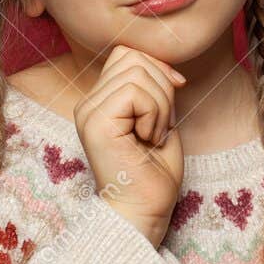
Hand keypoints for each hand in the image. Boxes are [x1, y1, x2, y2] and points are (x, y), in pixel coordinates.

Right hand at [72, 44, 186, 246]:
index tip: (176, 92)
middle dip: (161, 86)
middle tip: (160, 124)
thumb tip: (167, 67)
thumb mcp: (160, 119)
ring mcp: (88, 112)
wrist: (145, 209)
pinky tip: (147, 139)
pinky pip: (136, 92)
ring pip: (137, 72)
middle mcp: (88, 103)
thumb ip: (156, 89)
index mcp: (100, 101)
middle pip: (132, 57)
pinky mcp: (95, 123)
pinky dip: (154, 114)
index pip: (127, 53)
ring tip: (152, 135)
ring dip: (159, 104)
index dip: (158, 67)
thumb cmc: (155, 171)